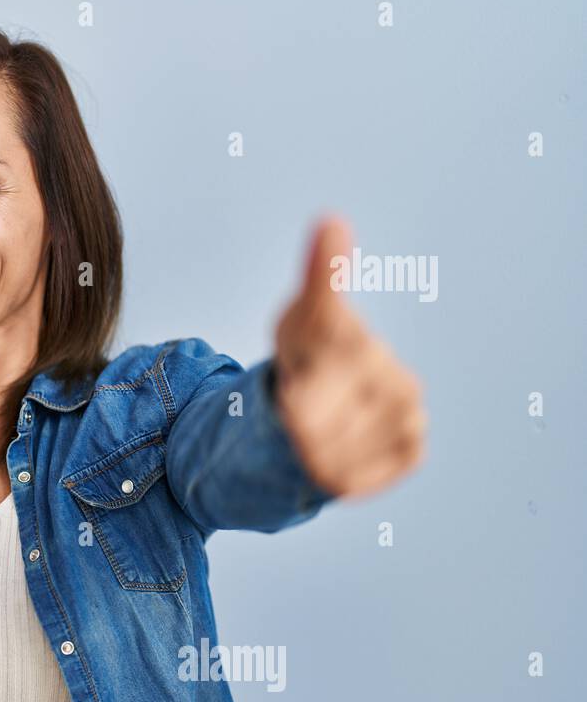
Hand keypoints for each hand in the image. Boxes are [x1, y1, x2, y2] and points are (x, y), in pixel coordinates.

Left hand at [273, 218, 426, 498]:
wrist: (334, 409)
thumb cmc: (311, 358)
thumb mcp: (296, 322)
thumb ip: (316, 278)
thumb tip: (333, 221)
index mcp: (354, 340)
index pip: (326, 332)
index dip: (304, 357)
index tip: (313, 295)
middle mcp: (394, 375)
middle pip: (308, 421)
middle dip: (289, 422)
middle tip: (295, 406)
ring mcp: (408, 414)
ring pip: (325, 457)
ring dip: (307, 450)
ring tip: (316, 425)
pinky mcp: (411, 451)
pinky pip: (350, 481)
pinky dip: (330, 474)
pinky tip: (337, 449)